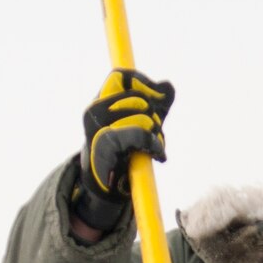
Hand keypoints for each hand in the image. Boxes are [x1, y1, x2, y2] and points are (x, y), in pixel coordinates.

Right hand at [73, 69, 174, 231]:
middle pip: (140, 98)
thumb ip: (155, 103)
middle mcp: (95, 111)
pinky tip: (158, 155)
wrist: (106, 186)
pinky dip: (154, 145)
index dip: (144, 84)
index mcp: (100, 101)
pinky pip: (140, 135)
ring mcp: (97, 128)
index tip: (159, 100)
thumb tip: (167, 86)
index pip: (122, 76)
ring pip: (143, 117)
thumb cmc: (123, 152)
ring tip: (152, 147)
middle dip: (155, 116)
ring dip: (156, 133)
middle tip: (153, 132)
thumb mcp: (140, 123)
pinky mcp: (106, 146)